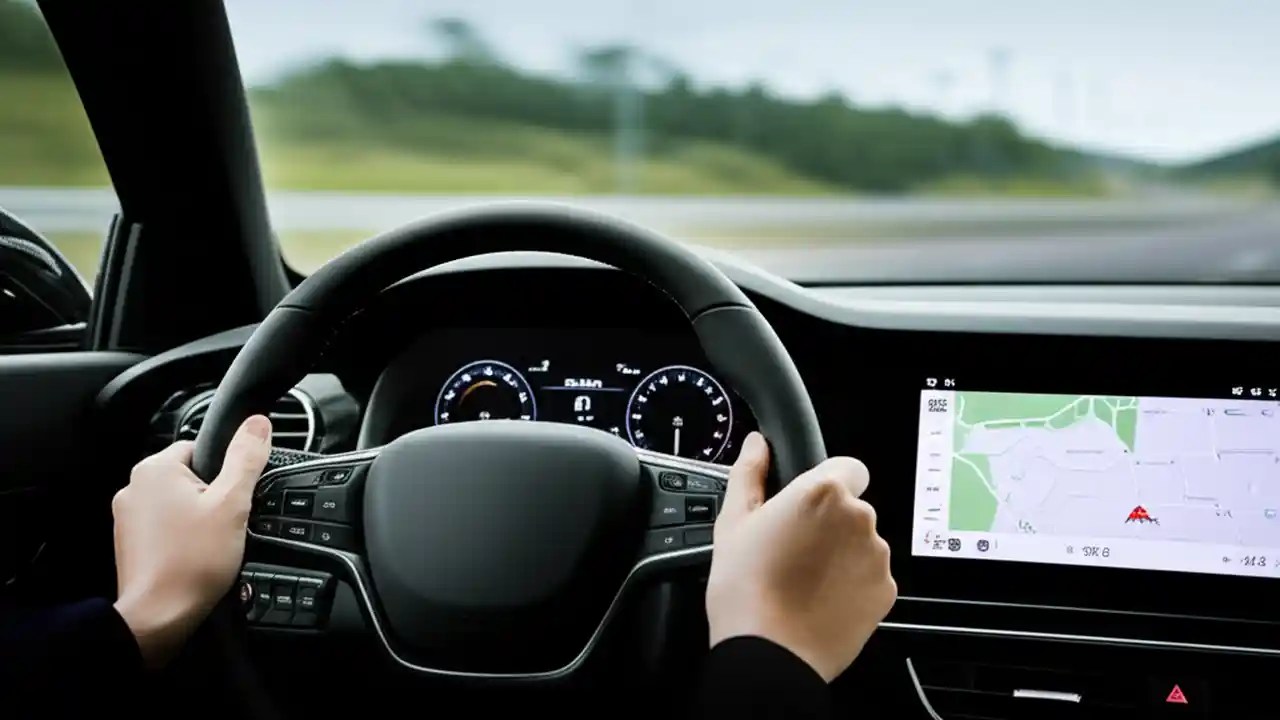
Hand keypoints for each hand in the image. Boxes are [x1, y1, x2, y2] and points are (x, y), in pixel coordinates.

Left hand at [112, 415, 271, 667]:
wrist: (159, 617)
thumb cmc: (193, 562)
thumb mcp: (232, 503)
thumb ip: (246, 459)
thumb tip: (257, 423)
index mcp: (155, 469)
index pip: (201, 448)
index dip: (226, 472)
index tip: (234, 498)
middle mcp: (134, 488)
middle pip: (191, 478)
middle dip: (213, 498)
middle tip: (226, 525)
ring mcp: (127, 518)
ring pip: (179, 505)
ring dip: (198, 519)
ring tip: (211, 545)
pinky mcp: (130, 543)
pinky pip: (166, 528)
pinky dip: (183, 539)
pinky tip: (195, 558)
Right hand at [705, 432, 895, 681]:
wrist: (769, 653)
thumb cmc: (745, 588)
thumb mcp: (733, 522)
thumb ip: (749, 474)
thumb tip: (756, 445)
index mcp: (822, 492)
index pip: (848, 466)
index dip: (828, 483)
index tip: (807, 506)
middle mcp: (859, 518)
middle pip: (853, 507)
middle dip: (830, 522)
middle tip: (794, 548)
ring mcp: (877, 556)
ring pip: (863, 542)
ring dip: (842, 553)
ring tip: (804, 579)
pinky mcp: (886, 591)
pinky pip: (871, 575)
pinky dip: (852, 583)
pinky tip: (820, 599)